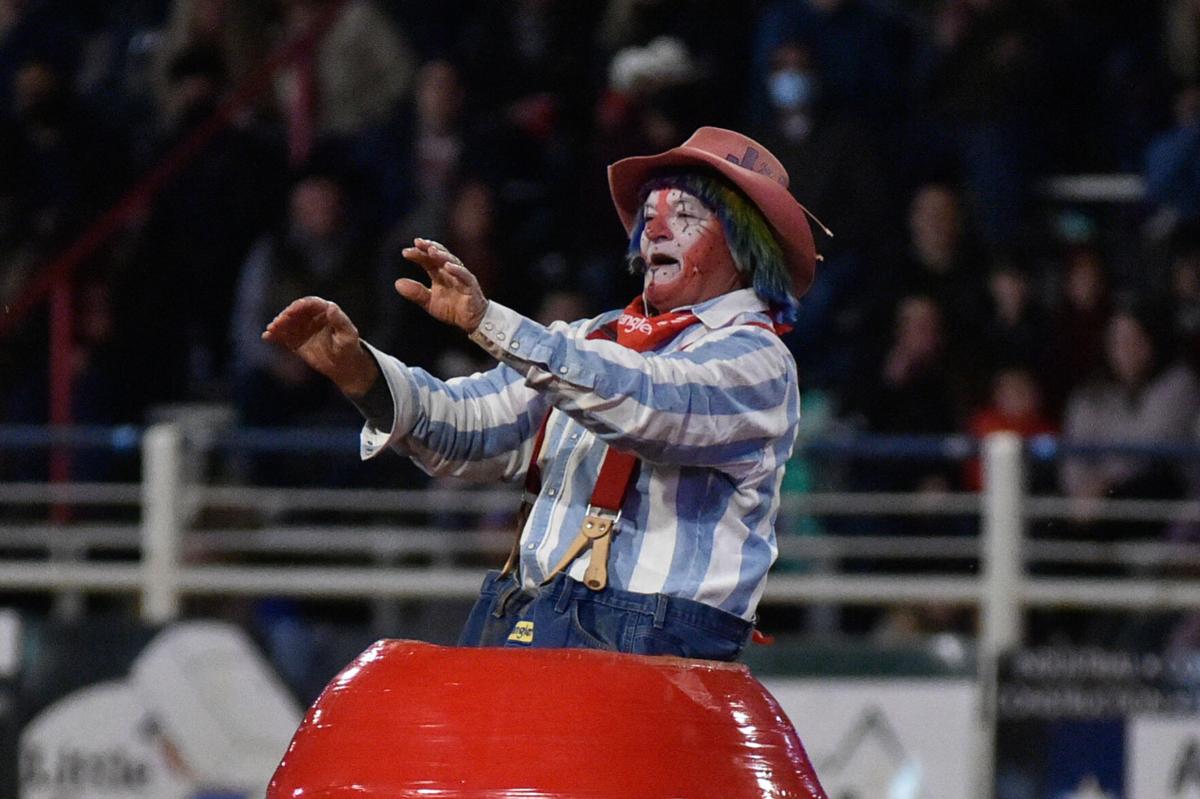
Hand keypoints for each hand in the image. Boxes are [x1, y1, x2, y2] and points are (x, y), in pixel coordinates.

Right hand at [262, 296, 378, 396]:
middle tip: (277, 323)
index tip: (290, 312)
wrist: (345, 366)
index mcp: (325, 312)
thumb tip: (331, 307)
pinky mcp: (296, 340)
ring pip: (288, 323)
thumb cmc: (350, 348)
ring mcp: (303, 328)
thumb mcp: (348, 335)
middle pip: (296, 312)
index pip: (310, 304)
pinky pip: (284, 336)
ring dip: (278, 325)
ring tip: (271, 330)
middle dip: (285, 316)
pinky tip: (267, 337)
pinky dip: (275, 336)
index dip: (299, 306)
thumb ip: (340, 321)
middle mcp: (312, 317)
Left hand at [398, 238, 487, 332]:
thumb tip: (397, 283)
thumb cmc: (452, 309)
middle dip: (429, 247)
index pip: (427, 260)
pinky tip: (448, 266)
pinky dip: (457, 270)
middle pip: (439, 255)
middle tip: (418, 242)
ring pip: (452, 261)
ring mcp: (461, 277)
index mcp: (439, 273)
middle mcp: (450, 271)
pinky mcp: (471, 285)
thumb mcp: (429, 302)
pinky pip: (464, 276)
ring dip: (442, 255)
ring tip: (432, 250)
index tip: (405, 252)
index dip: (418, 254)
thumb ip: (416, 293)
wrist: (470, 321)